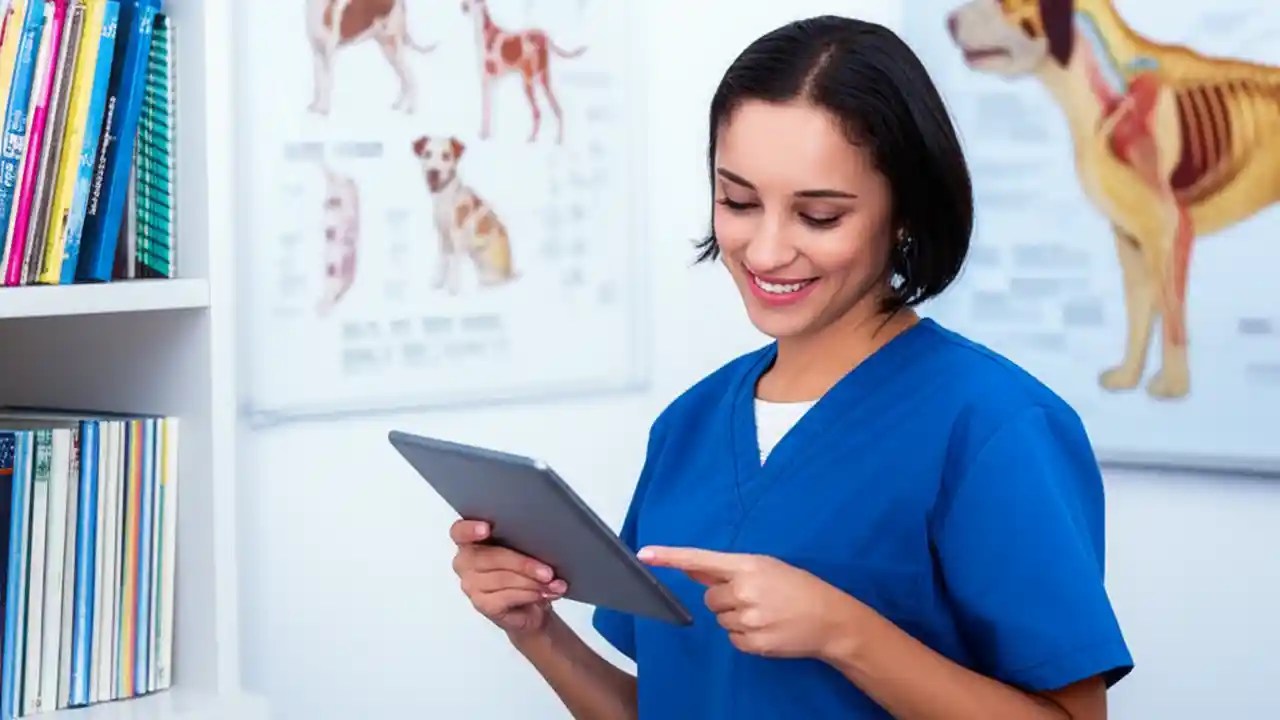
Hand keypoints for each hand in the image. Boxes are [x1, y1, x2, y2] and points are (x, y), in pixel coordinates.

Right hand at [450, 519, 567, 634]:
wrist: (532, 608)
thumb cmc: (525, 572)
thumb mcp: (524, 550)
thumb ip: (523, 541)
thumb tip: (541, 542)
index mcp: (472, 541)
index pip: (460, 531)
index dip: (470, 529)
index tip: (487, 528)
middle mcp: (465, 562)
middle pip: (490, 557)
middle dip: (523, 564)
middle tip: (548, 571)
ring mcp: (471, 585)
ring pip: (502, 578)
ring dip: (532, 581)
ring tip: (552, 583)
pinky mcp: (482, 604)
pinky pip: (507, 596)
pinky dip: (529, 594)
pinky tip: (543, 593)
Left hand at [638, 546, 864, 659]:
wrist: (829, 619)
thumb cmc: (798, 587)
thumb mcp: (765, 567)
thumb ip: (726, 569)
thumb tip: (693, 569)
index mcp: (747, 566)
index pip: (700, 560)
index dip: (670, 557)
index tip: (645, 554)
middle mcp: (743, 591)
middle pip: (709, 597)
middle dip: (725, 597)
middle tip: (754, 597)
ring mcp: (747, 619)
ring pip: (720, 619)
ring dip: (735, 616)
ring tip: (764, 612)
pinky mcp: (752, 643)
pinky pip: (732, 638)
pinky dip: (744, 634)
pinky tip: (766, 627)